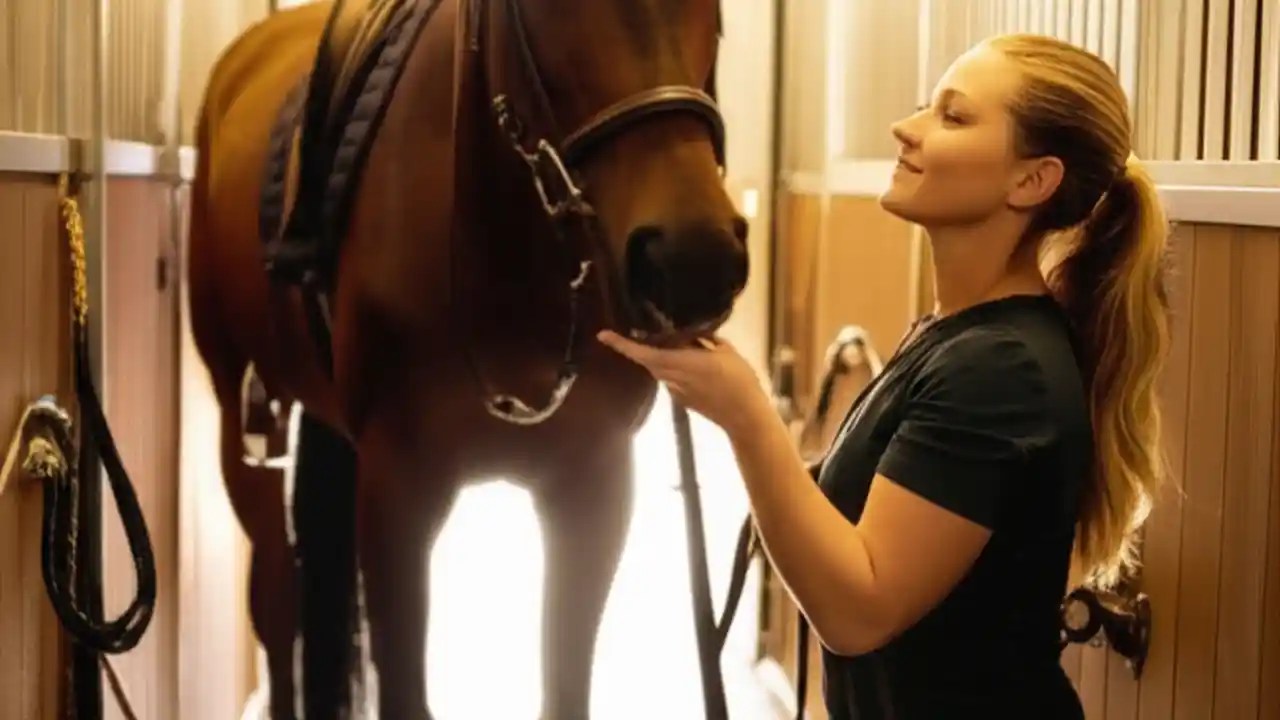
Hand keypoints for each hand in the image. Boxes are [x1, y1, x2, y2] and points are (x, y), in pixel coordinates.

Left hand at [596, 330, 771, 436]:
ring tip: (686, 348)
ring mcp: (675, 392)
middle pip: (649, 360)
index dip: (622, 344)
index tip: (603, 335)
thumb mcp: (726, 351)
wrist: (743, 415)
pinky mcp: (682, 401)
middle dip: (644, 346)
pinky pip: (672, 379)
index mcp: (681, 363)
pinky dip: (677, 370)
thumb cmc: (738, 380)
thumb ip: (706, 340)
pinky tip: (698, 368)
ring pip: (661, 369)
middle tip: (650, 332)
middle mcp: (672, 378)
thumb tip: (695, 334)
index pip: (644, 353)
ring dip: (664, 357)